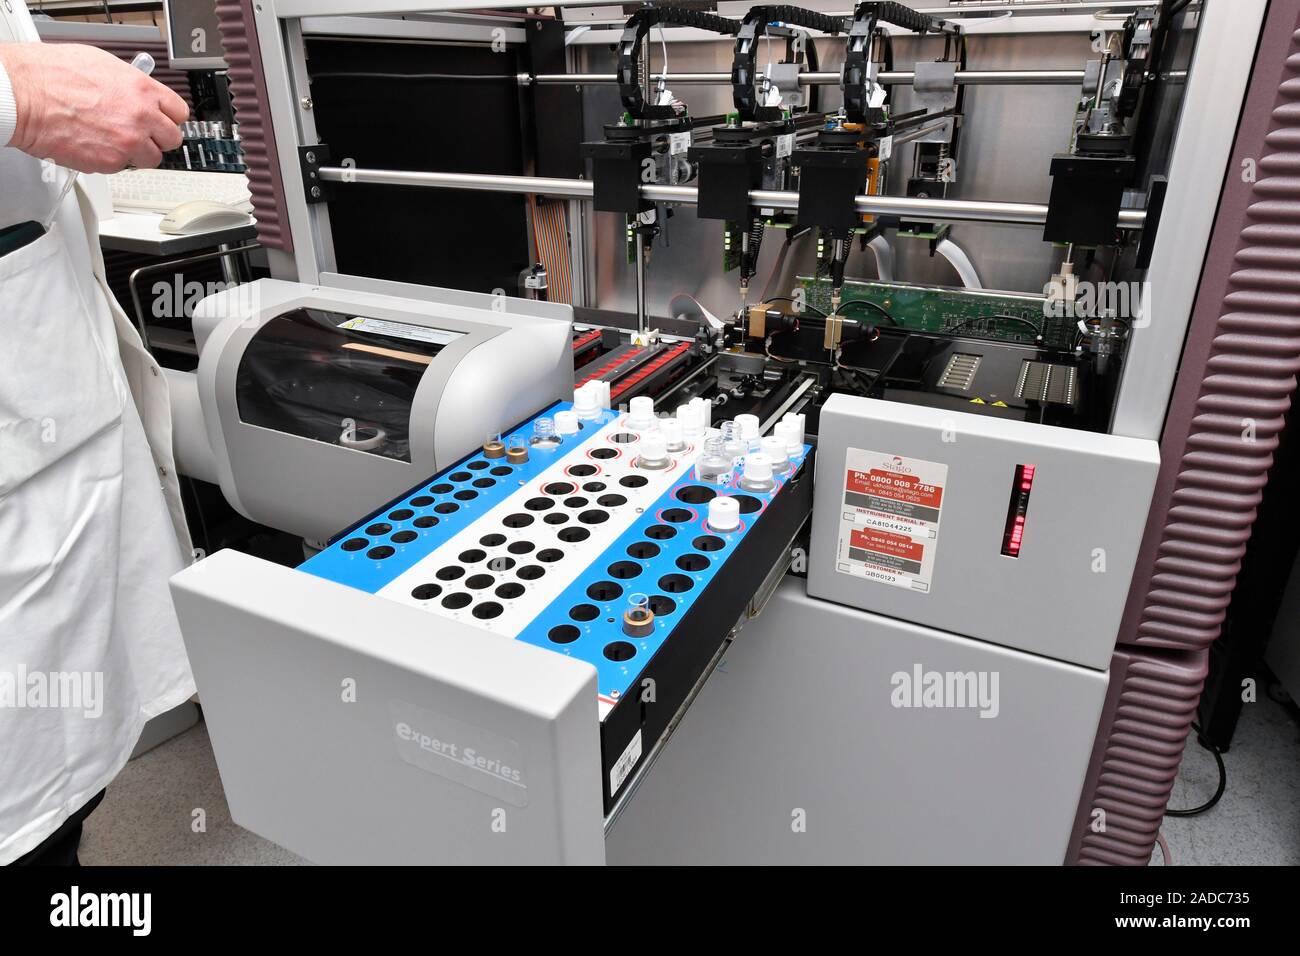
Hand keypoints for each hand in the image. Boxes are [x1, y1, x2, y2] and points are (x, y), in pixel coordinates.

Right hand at [0, 42, 188, 172]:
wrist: (24, 96)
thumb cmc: (51, 75)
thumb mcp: (102, 64)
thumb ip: (128, 83)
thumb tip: (137, 90)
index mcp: (142, 90)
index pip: (179, 111)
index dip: (170, 117)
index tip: (164, 120)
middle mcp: (141, 118)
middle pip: (172, 139)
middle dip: (158, 137)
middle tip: (143, 133)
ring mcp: (128, 143)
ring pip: (152, 158)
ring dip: (138, 153)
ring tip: (116, 141)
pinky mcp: (110, 163)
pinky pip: (123, 167)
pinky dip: (112, 160)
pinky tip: (95, 145)